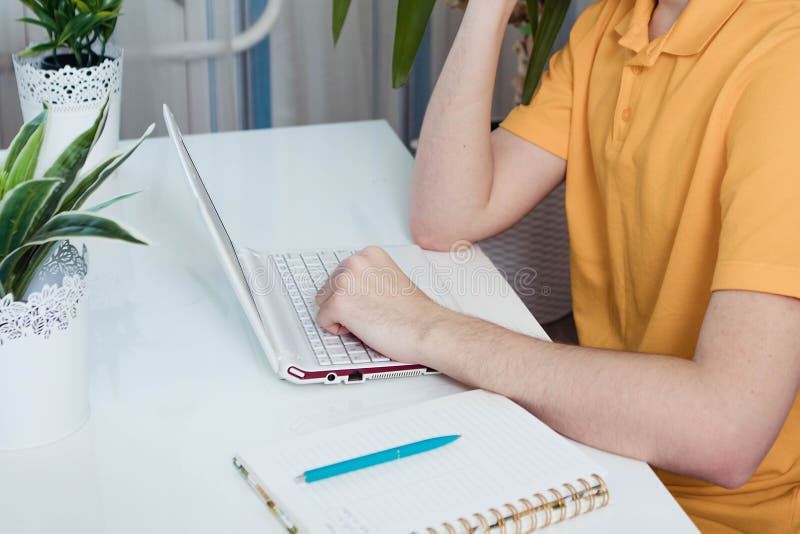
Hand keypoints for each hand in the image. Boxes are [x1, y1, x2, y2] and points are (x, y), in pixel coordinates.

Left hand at [315, 246, 451, 364]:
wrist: (427, 330)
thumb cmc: (415, 313)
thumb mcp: (391, 279)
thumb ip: (370, 278)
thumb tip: (355, 288)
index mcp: (369, 255)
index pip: (341, 273)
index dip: (353, 293)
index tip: (368, 301)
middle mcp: (355, 262)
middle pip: (328, 287)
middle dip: (344, 303)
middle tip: (371, 312)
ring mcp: (345, 282)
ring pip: (324, 303)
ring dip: (341, 316)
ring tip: (369, 318)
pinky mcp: (339, 304)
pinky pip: (322, 320)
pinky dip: (337, 330)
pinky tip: (362, 328)